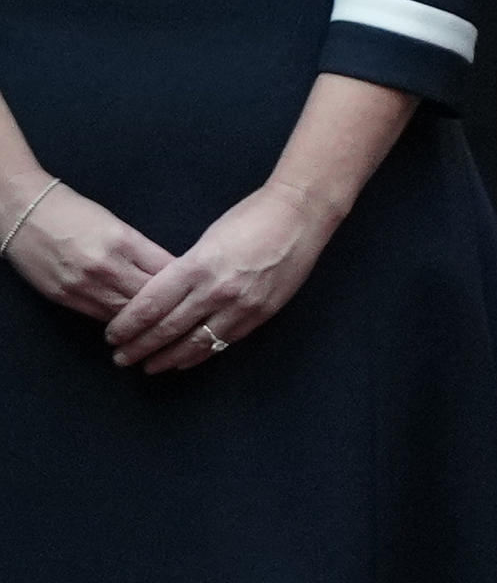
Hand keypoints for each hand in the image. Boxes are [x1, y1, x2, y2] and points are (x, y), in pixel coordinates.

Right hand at [5, 179, 171, 324]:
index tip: (198, 291)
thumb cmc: (74, 212)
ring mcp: (83, 285)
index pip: (167, 271)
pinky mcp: (65, 297)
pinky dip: (120, 320)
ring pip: (127, 313)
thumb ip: (142, 250)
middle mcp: (105, 266)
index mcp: (124, 242)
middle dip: (170, 307)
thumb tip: (172, 273)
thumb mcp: (116, 224)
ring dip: (146, 321)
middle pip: (150, 298)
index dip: (186, 285)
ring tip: (164, 326)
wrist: (24, 212)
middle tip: (187, 314)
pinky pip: (102, 317)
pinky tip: (134, 325)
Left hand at [104, 178, 352, 372]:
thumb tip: (162, 299)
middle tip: (120, 358)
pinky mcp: (261, 314)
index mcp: (197, 266)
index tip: (112, 336)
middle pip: (167, 328)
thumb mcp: (207, 240)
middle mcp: (216, 290)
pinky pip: (223, 341)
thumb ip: (186, 272)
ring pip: (195, 342)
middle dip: (139, 347)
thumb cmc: (249, 218)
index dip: (127, 326)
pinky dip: (200, 354)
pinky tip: (184, 360)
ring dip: (167, 358)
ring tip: (148, 366)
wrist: (299, 216)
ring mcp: (241, 306)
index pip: (150, 306)